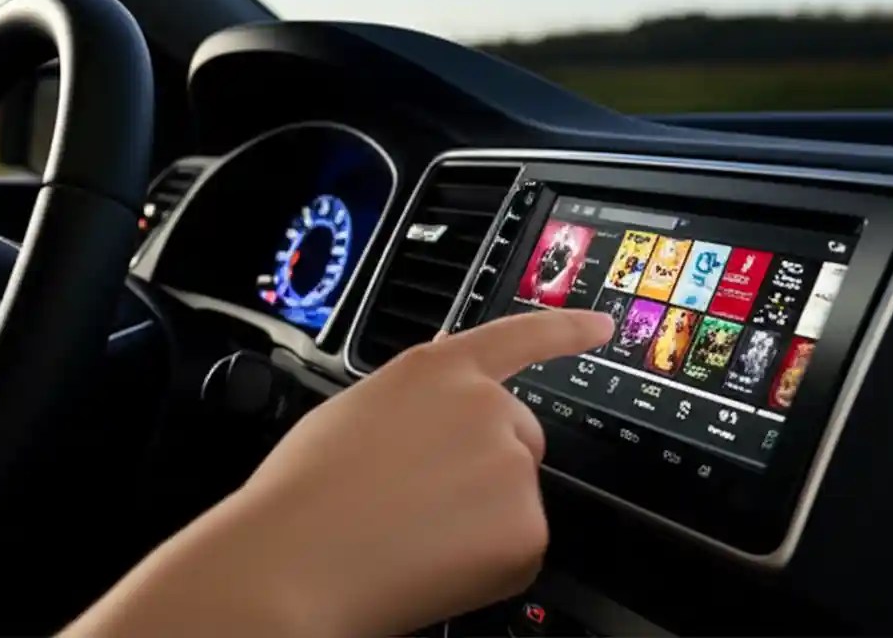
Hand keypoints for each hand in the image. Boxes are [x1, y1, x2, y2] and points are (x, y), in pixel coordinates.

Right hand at [64, 309, 613, 637]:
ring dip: (480, 517)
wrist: (292, 561)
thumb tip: (437, 411)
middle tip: (422, 500)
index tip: (600, 327)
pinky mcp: (526, 528)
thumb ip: (414, 401)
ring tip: (409, 531)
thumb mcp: (354, 413)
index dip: (565, 330)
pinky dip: (486, 564)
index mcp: (438, 371)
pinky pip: (518, 547)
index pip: (520, 337)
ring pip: (514, 496)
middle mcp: (485, 407)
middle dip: (487, 467)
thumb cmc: (303, 494)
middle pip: (519, 436)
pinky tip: (429, 562)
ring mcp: (510, 465)